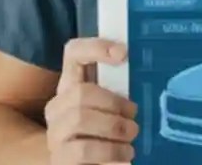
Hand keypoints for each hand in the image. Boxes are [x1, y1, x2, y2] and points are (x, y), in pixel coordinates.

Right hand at [44, 38, 139, 163]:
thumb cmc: (100, 136)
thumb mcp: (108, 111)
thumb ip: (117, 94)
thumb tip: (145, 75)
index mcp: (70, 87)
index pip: (73, 53)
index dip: (95, 47)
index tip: (123, 53)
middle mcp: (57, 108)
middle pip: (81, 93)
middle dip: (113, 104)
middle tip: (133, 117)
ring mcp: (55, 134)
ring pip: (79, 120)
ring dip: (113, 129)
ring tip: (131, 139)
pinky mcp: (60, 160)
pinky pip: (83, 151)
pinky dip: (110, 153)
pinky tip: (125, 155)